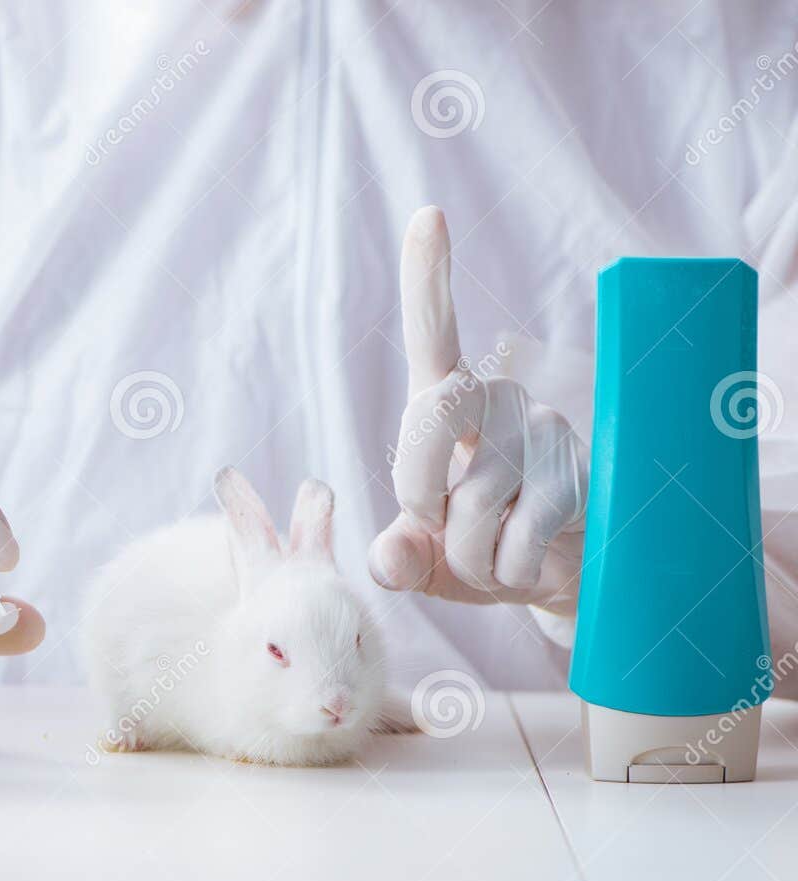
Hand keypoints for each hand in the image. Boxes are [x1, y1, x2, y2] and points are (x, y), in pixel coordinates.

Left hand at [368, 206, 587, 616]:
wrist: (558, 579)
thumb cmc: (477, 550)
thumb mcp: (423, 557)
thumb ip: (395, 556)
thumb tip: (389, 559)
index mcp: (448, 404)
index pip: (434, 337)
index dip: (428, 278)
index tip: (428, 214)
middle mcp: (497, 402)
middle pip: (430, 418)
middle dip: (417, 490)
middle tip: (437, 524)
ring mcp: (544, 434)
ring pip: (468, 512)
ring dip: (468, 556)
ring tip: (491, 551)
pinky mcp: (578, 478)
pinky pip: (514, 545)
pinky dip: (506, 572)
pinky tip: (523, 560)